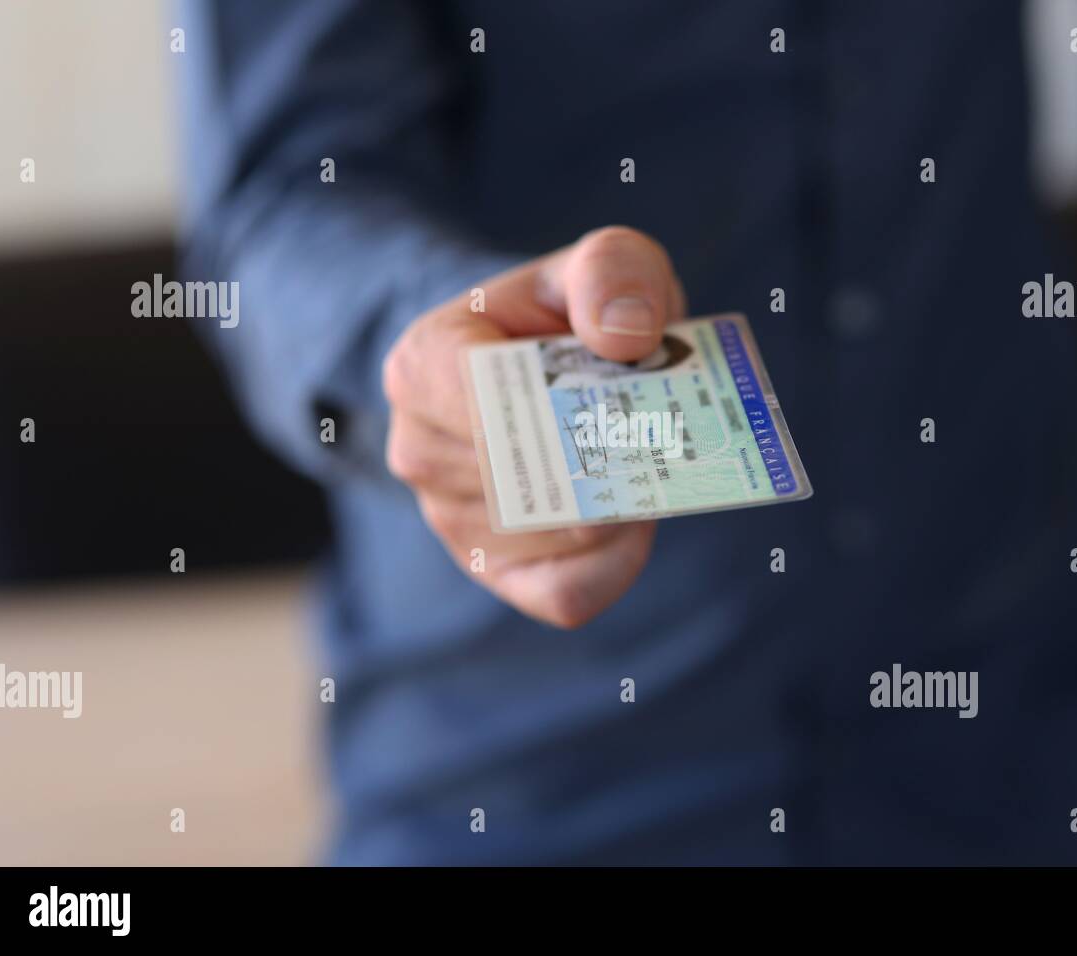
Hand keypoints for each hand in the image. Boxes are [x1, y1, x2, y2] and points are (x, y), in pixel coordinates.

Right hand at [382, 226, 686, 627]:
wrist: (543, 367)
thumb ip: (613, 270)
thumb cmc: (569, 315)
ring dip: (623, 503)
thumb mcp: (599, 262)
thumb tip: (626, 334)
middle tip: (657, 426)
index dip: (565, 409)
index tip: (624, 383)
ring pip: (562, 537)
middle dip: (610, 458)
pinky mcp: (495, 572)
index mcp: (422, 366)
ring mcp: (451, 520)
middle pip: (533, 481)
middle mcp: (419, 450)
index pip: (484, 408)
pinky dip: (618, 561)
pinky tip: (635, 517)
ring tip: (642, 455)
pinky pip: (566, 593)